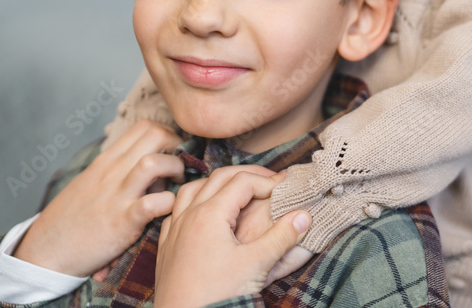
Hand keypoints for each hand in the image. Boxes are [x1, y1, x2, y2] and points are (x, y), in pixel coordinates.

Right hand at [14, 119, 184, 276]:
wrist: (46, 250)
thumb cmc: (73, 218)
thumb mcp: (92, 182)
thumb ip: (118, 171)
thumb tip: (150, 168)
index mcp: (106, 160)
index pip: (144, 126)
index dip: (168, 134)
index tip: (173, 153)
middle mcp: (112, 172)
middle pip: (155, 134)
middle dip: (177, 146)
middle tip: (180, 166)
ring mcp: (117, 196)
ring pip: (153, 163)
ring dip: (175, 169)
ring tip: (176, 184)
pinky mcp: (122, 222)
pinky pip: (153, 204)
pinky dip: (168, 204)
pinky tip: (167, 211)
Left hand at [154, 166, 310, 306]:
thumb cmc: (217, 296)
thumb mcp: (256, 266)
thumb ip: (281, 237)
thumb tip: (304, 216)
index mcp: (210, 215)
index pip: (242, 182)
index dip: (266, 183)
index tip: (283, 190)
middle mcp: (189, 216)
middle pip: (218, 178)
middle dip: (245, 175)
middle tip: (267, 182)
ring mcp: (175, 230)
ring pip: (192, 190)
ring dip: (215, 184)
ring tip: (234, 191)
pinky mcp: (167, 247)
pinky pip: (176, 211)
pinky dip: (192, 203)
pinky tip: (202, 214)